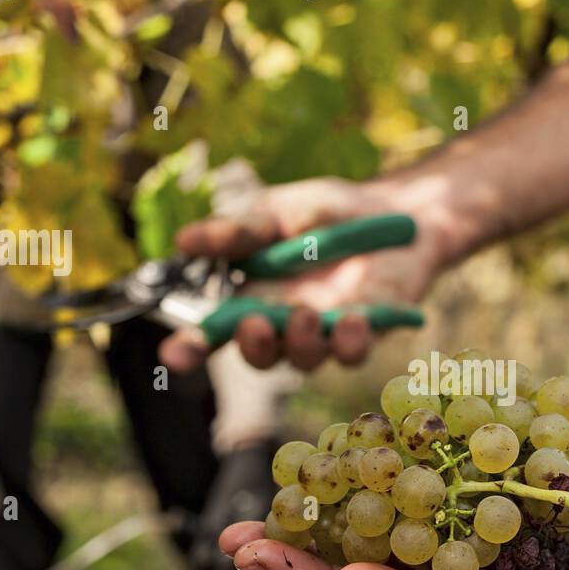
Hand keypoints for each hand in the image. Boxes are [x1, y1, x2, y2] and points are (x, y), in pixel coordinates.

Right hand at [159, 177, 447, 372]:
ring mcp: (327, 332)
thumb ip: (239, 231)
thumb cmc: (327, 213)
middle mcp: (285, 323)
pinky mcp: (368, 333)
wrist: (396, 210)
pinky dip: (350, 342)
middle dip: (252, 348)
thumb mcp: (277, 211)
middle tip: (254, 325)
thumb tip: (185, 240)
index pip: (214, 331)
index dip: (191, 348)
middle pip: (259, 356)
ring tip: (306, 311)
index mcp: (252, 296)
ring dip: (300, 342)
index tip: (172, 357)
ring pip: (305, 360)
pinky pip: (354, 351)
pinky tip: (352, 317)